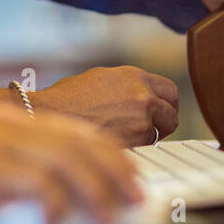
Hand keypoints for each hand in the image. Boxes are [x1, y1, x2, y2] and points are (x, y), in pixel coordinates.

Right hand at [0, 105, 143, 223]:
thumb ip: (16, 171)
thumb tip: (59, 196)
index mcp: (9, 121)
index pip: (76, 131)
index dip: (109, 155)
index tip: (130, 180)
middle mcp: (8, 125)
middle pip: (80, 142)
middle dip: (115, 171)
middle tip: (136, 198)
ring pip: (68, 160)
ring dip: (96, 191)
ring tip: (110, 216)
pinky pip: (37, 182)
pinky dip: (56, 202)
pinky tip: (60, 221)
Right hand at [35, 65, 179, 145]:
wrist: (51, 115)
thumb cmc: (69, 98)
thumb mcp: (103, 78)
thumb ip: (129, 85)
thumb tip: (145, 96)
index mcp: (135, 76)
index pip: (170, 91)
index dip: (166, 104)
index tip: (161, 111)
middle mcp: (143, 95)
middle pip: (172, 114)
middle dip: (164, 122)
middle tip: (151, 128)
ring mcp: (141, 118)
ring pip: (160, 133)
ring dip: (148, 136)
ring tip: (124, 135)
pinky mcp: (134, 140)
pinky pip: (146, 147)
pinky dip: (136, 147)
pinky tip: (117, 142)